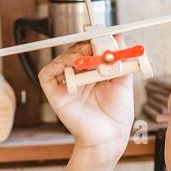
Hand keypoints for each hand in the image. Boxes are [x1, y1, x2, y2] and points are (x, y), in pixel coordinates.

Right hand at [38, 33, 135, 161]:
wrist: (109, 136)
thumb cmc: (117, 114)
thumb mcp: (123, 81)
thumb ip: (121, 59)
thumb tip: (118, 37)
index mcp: (94, 72)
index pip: (90, 49)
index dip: (94, 40)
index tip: (103, 34)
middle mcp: (79, 77)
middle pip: (75, 51)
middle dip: (84, 45)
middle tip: (95, 44)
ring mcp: (66, 85)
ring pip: (62, 60)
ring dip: (72, 54)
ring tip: (85, 55)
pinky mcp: (55, 94)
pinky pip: (47, 74)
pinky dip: (56, 66)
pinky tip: (70, 65)